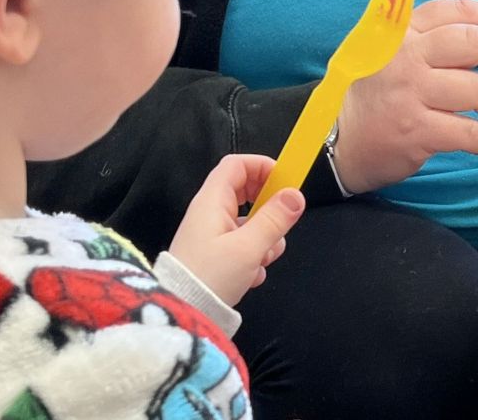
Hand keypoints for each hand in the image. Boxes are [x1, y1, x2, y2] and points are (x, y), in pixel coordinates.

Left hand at [168, 154, 304, 307]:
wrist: (181, 314)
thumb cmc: (211, 276)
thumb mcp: (249, 248)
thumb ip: (274, 219)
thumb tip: (296, 195)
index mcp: (212, 201)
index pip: (237, 165)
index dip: (263, 166)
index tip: (286, 183)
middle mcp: (209, 213)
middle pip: (245, 192)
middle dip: (268, 208)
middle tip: (281, 223)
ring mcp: (211, 235)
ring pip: (247, 222)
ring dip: (263, 239)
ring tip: (261, 260)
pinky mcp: (213, 256)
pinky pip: (241, 245)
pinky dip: (252, 257)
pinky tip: (250, 276)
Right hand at [332, 0, 477, 193]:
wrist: (337, 141)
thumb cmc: (379, 94)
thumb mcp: (395, 51)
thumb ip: (436, 40)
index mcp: (403, 31)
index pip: (461, 10)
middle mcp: (406, 56)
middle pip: (475, 43)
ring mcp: (409, 94)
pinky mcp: (414, 131)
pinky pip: (469, 132)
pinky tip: (475, 139)